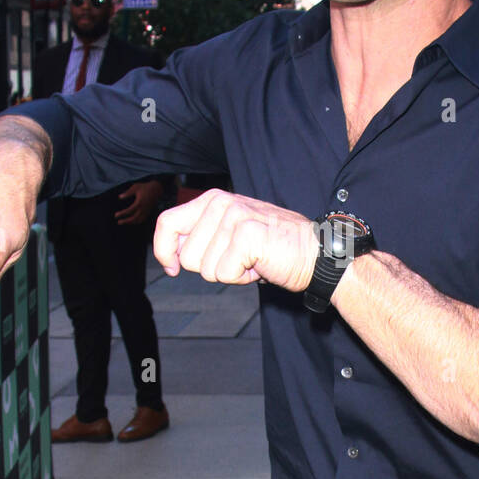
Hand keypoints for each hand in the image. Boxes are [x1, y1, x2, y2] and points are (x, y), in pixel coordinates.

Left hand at [115, 181, 161, 225]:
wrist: (158, 189)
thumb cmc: (146, 187)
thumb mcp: (135, 187)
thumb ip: (128, 193)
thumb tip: (120, 197)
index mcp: (139, 203)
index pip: (129, 211)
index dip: (122, 214)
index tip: (116, 215)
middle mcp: (143, 209)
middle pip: (133, 218)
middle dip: (125, 221)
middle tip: (118, 222)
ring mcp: (147, 211)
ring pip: (138, 220)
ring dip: (131, 223)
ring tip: (124, 222)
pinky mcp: (149, 212)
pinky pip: (143, 219)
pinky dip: (137, 222)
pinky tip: (132, 221)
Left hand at [153, 189, 318, 291]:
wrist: (315, 253)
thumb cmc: (274, 247)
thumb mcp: (230, 233)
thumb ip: (202, 235)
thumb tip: (170, 252)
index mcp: (214, 199)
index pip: (167, 223)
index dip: (163, 250)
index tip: (171, 268)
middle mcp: (221, 202)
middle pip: (185, 255)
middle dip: (210, 267)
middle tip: (239, 258)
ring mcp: (234, 217)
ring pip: (204, 269)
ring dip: (228, 273)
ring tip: (251, 259)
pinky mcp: (246, 235)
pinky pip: (224, 274)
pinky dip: (241, 279)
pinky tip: (259, 265)